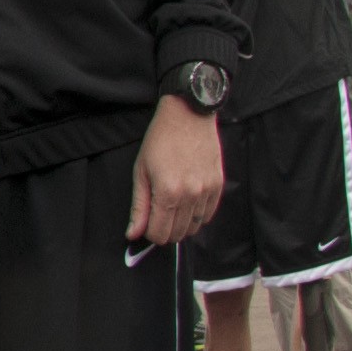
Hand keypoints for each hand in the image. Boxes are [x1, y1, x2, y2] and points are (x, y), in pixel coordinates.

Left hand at [130, 96, 224, 247]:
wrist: (188, 116)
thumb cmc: (159, 141)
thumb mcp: (141, 173)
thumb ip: (139, 206)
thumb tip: (133, 234)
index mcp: (168, 193)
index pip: (160, 233)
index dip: (149, 234)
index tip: (146, 224)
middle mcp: (191, 195)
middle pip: (178, 234)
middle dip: (164, 231)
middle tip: (156, 217)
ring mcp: (207, 190)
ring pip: (194, 226)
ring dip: (181, 224)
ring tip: (171, 208)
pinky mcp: (218, 185)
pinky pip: (208, 214)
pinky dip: (197, 216)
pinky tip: (186, 204)